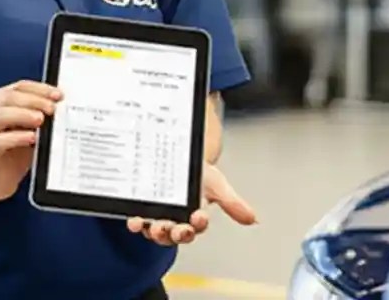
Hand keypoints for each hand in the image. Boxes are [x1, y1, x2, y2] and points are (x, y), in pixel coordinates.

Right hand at [0, 80, 60, 202]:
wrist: (3, 178)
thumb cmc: (19, 148)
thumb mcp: (32, 127)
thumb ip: (41, 113)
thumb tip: (60, 104)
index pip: (19, 87)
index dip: (39, 89)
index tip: (58, 95)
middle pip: (7, 97)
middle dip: (32, 100)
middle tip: (52, 108)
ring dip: (22, 114)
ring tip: (41, 120)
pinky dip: (16, 137)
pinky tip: (31, 138)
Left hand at [126, 164, 256, 245]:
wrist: (177, 156)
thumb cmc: (199, 174)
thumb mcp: (216, 184)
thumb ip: (233, 202)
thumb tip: (253, 219)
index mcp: (196, 217)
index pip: (198, 225)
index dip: (198, 224)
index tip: (199, 215)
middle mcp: (177, 221)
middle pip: (176, 234)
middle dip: (177, 234)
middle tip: (177, 229)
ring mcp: (159, 217)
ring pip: (157, 232)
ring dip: (155, 233)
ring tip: (153, 227)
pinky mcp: (143, 211)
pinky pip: (139, 221)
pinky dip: (136, 223)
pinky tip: (135, 221)